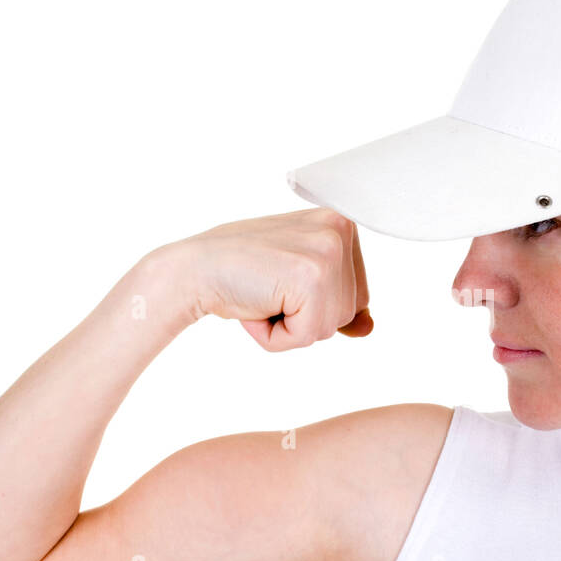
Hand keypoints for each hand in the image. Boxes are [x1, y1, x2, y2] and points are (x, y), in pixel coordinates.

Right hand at [151, 207, 372, 351]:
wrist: (192, 270)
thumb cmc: (241, 273)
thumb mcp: (298, 282)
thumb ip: (336, 301)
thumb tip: (368, 329)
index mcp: (341, 223)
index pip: (357, 296)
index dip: (314, 304)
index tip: (280, 278)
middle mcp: (341, 229)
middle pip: (349, 312)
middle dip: (304, 316)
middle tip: (267, 288)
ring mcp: (328, 250)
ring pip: (330, 327)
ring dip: (289, 327)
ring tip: (261, 294)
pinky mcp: (312, 277)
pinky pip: (306, 337)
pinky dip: (275, 338)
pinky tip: (255, 306)